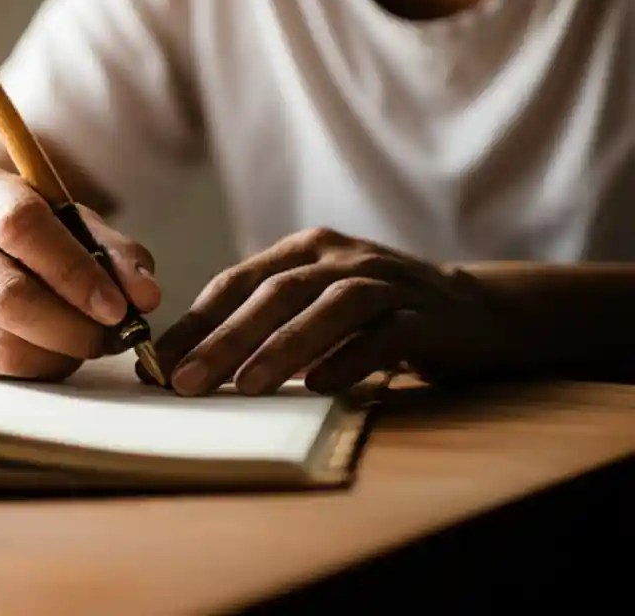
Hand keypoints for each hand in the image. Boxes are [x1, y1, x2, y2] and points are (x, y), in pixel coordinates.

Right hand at [0, 167, 160, 379]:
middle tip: (109, 339)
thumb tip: (145, 297)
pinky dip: (32, 372)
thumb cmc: (27, 239)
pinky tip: (47, 354)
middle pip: (9, 296)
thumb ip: (114, 253)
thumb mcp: (71, 226)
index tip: (117, 307)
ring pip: (1, 347)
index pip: (22, 226)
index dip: (75, 271)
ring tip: (81, 346)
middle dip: (72, 327)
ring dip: (57, 357)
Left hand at [150, 227, 509, 395]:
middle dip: (225, 338)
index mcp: (305, 250)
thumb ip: (264, 325)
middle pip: (276, 293)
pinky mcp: (428, 316)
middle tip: (186, 381)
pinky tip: (321, 387)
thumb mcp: (315, 307)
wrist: (479, 312)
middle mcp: (342, 258)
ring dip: (284, 346)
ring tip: (246, 386)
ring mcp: (388, 282)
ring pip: (329, 307)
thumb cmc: (376, 316)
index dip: (195, 321)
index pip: (237, 281)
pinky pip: (385, 335)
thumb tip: (187, 367)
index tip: (157, 363)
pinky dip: (350, 357)